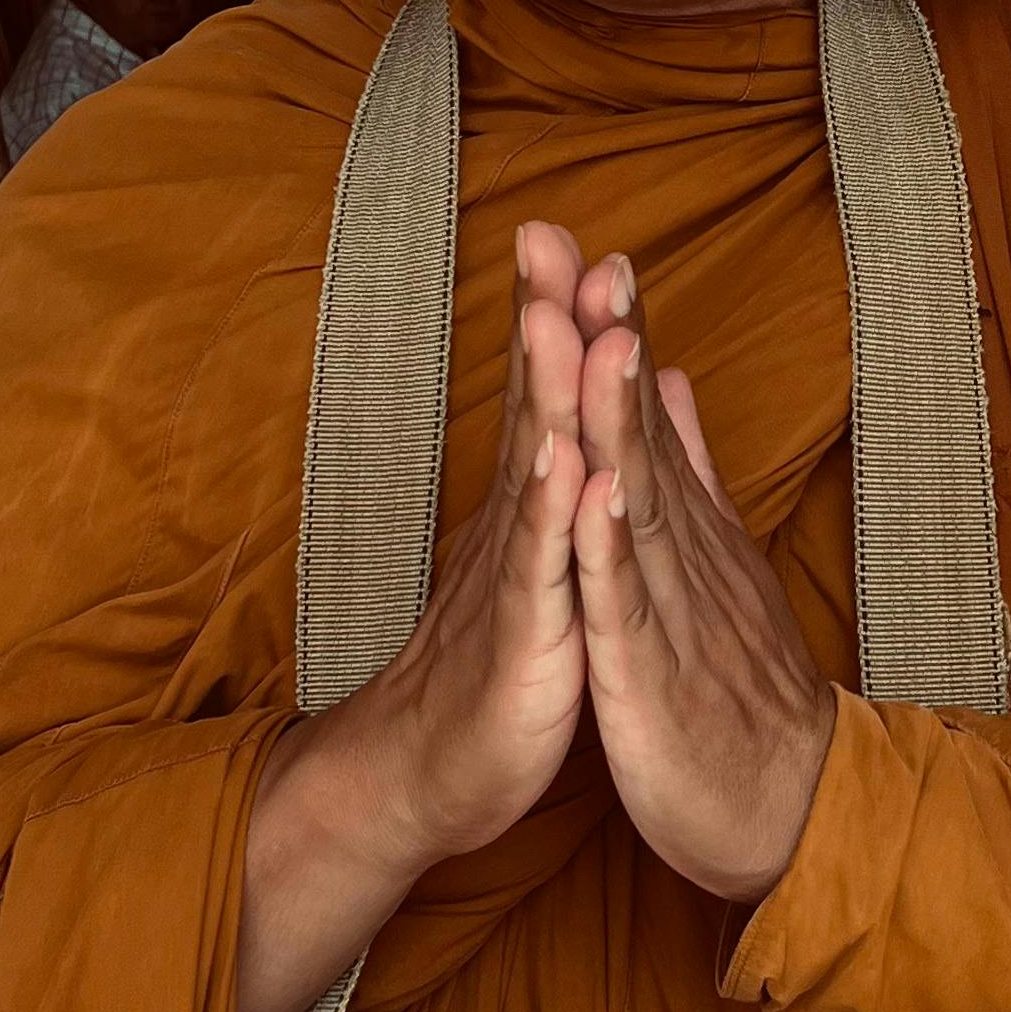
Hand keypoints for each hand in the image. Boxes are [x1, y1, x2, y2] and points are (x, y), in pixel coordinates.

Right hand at [236, 221, 588, 1011]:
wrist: (428, 775)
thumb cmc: (493, 671)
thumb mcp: (536, 570)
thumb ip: (554, 495)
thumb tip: (574, 425)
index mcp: (532, 513)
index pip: (553, 398)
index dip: (567, 318)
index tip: (582, 237)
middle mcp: (517, 531)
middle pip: (537, 408)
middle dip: (550, 321)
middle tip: (555, 235)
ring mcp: (516, 582)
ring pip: (538, 474)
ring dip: (553, 394)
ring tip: (565, 316)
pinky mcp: (523, 643)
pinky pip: (542, 573)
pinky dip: (554, 516)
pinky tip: (568, 463)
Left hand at [570, 253, 836, 901]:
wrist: (785, 806)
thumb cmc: (738, 688)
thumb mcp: (712, 562)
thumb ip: (691, 472)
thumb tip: (668, 384)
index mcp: (682, 528)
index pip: (641, 415)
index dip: (616, 330)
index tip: (588, 248)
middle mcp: (681, 553)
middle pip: (637, 434)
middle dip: (608, 340)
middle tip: (580, 254)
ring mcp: (670, 611)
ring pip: (638, 503)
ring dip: (614, 421)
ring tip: (596, 337)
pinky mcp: (653, 677)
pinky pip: (628, 608)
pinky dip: (612, 549)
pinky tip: (597, 492)